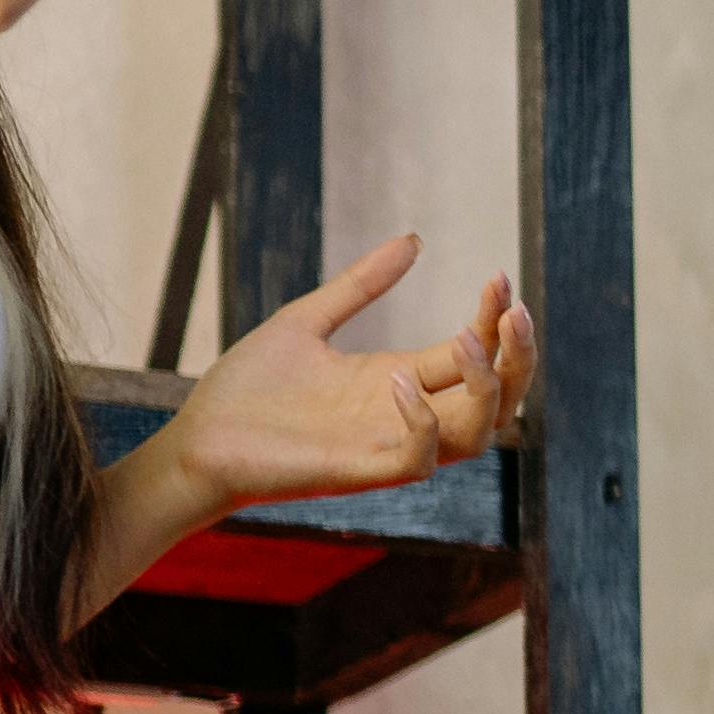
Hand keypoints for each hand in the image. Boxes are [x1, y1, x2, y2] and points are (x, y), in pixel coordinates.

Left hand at [166, 234, 534, 509]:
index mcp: (400, 380)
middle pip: (499, 399)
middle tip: (513, 310)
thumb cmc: (245, 390)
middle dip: (519, 356)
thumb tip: (414, 240)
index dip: (495, 318)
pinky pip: (421, 460)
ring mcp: (387, 446)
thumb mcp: (307, 321)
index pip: (474, 353)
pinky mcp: (361, 472)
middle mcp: (406, 416)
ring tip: (466, 338)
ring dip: (486, 387)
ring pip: (479, 435)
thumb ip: (361, 285)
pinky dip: (425, 423)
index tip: (498, 276)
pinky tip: (399, 379)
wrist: (195, 440)